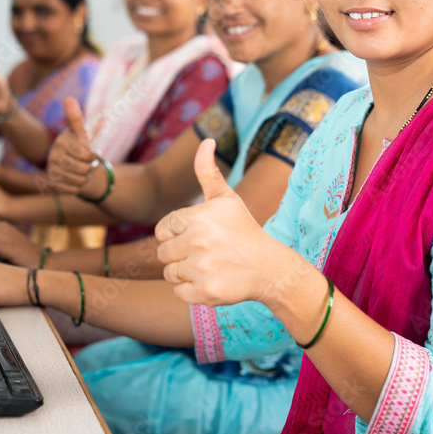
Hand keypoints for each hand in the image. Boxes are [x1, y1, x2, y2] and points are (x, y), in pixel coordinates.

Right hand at [45, 98, 98, 193]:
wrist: (72, 164)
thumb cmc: (79, 145)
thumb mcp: (82, 133)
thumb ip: (79, 120)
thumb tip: (69, 99)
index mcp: (62, 142)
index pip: (86, 154)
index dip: (94, 155)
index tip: (93, 152)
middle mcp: (53, 156)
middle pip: (83, 169)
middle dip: (90, 167)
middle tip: (88, 164)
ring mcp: (52, 171)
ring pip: (79, 181)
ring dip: (85, 177)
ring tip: (83, 171)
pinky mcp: (53, 184)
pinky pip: (74, 190)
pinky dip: (79, 187)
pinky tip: (76, 180)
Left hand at [155, 139, 291, 306]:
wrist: (270, 268)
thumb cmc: (243, 230)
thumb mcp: (226, 198)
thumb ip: (207, 171)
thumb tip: (207, 140)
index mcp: (196, 217)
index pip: (163, 229)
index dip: (178, 233)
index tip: (199, 235)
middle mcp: (196, 242)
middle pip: (162, 253)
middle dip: (179, 254)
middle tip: (206, 252)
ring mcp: (200, 269)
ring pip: (169, 273)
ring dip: (185, 273)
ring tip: (209, 266)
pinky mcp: (205, 293)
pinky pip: (179, 292)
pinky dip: (192, 290)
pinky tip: (212, 280)